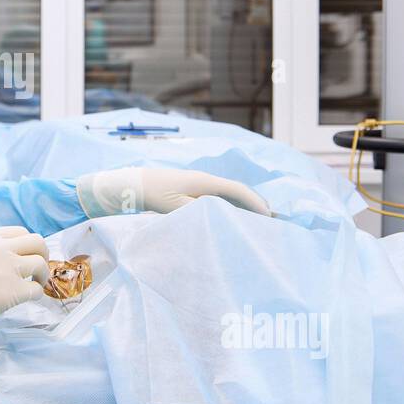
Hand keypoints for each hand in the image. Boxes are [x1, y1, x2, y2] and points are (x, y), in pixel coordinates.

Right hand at [0, 226, 48, 367]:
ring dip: (41, 275)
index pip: (22, 232)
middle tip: (38, 268)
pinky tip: (27, 297)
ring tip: (34, 283)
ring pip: (40, 264)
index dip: (29, 245)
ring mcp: (6, 270)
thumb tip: (19, 255)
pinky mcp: (11, 293)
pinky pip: (36, 290)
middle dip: (42, 254)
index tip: (28, 256)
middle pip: (37, 242)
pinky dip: (36, 293)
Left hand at [76, 167, 270, 217]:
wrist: (131, 185)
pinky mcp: (193, 190)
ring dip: (244, 207)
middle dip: (255, 205)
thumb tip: (221, 218)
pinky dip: (231, 207)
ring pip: (229, 195)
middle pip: (237, 191)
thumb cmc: (152, 194)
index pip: (237, 190)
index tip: (269, 217)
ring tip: (258, 222)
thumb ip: (197, 212)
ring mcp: (199, 184)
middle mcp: (205, 180)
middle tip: (271, 223)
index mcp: (204, 182)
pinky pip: (219, 198)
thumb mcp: (174, 207)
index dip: (255, 203)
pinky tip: (234, 219)